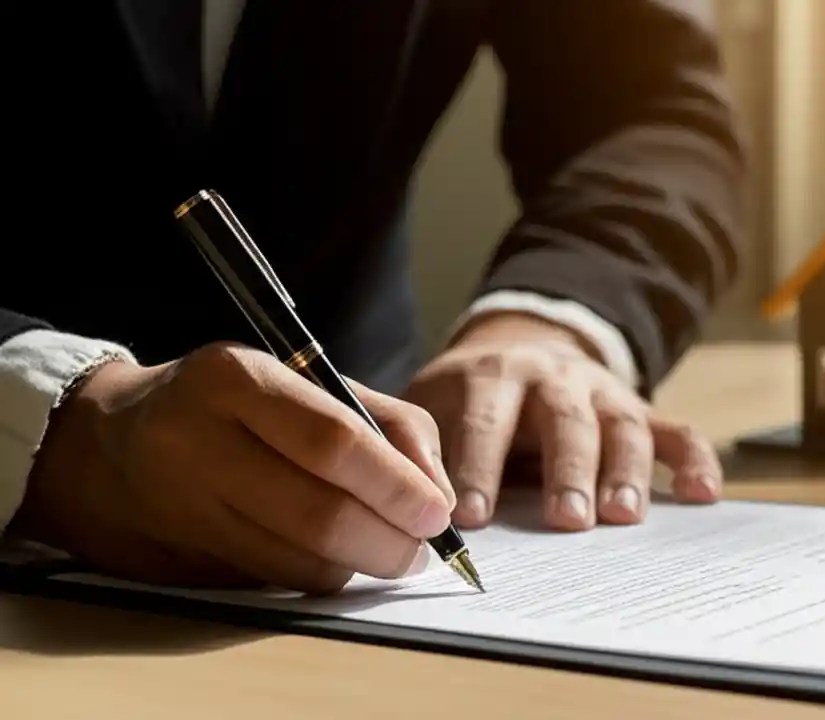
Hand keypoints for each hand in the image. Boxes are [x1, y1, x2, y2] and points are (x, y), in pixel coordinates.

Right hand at [12, 342, 454, 594]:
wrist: (104, 446)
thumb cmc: (230, 406)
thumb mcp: (303, 381)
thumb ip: (386, 423)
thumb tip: (440, 496)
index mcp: (236, 379)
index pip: (334, 442)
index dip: (396, 485)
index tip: (438, 512)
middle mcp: (199, 442)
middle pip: (319, 514)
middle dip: (389, 541)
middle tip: (421, 550)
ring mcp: (182, 508)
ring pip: (298, 560)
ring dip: (360, 566)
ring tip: (388, 552)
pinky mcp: (177, 562)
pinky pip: (272, 581)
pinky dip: (320, 576)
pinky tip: (335, 557)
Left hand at [404, 312, 721, 530]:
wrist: (517, 348)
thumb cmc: (467, 400)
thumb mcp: (432, 407)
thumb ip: (421, 448)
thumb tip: (410, 508)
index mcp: (493, 376)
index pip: (485, 420)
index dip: (477, 467)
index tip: (470, 516)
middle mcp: (553, 377)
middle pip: (565, 420)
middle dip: (567, 471)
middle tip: (566, 520)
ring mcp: (603, 393)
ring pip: (621, 425)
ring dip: (626, 471)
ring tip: (623, 516)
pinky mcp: (639, 411)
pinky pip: (676, 430)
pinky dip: (695, 459)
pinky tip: (703, 493)